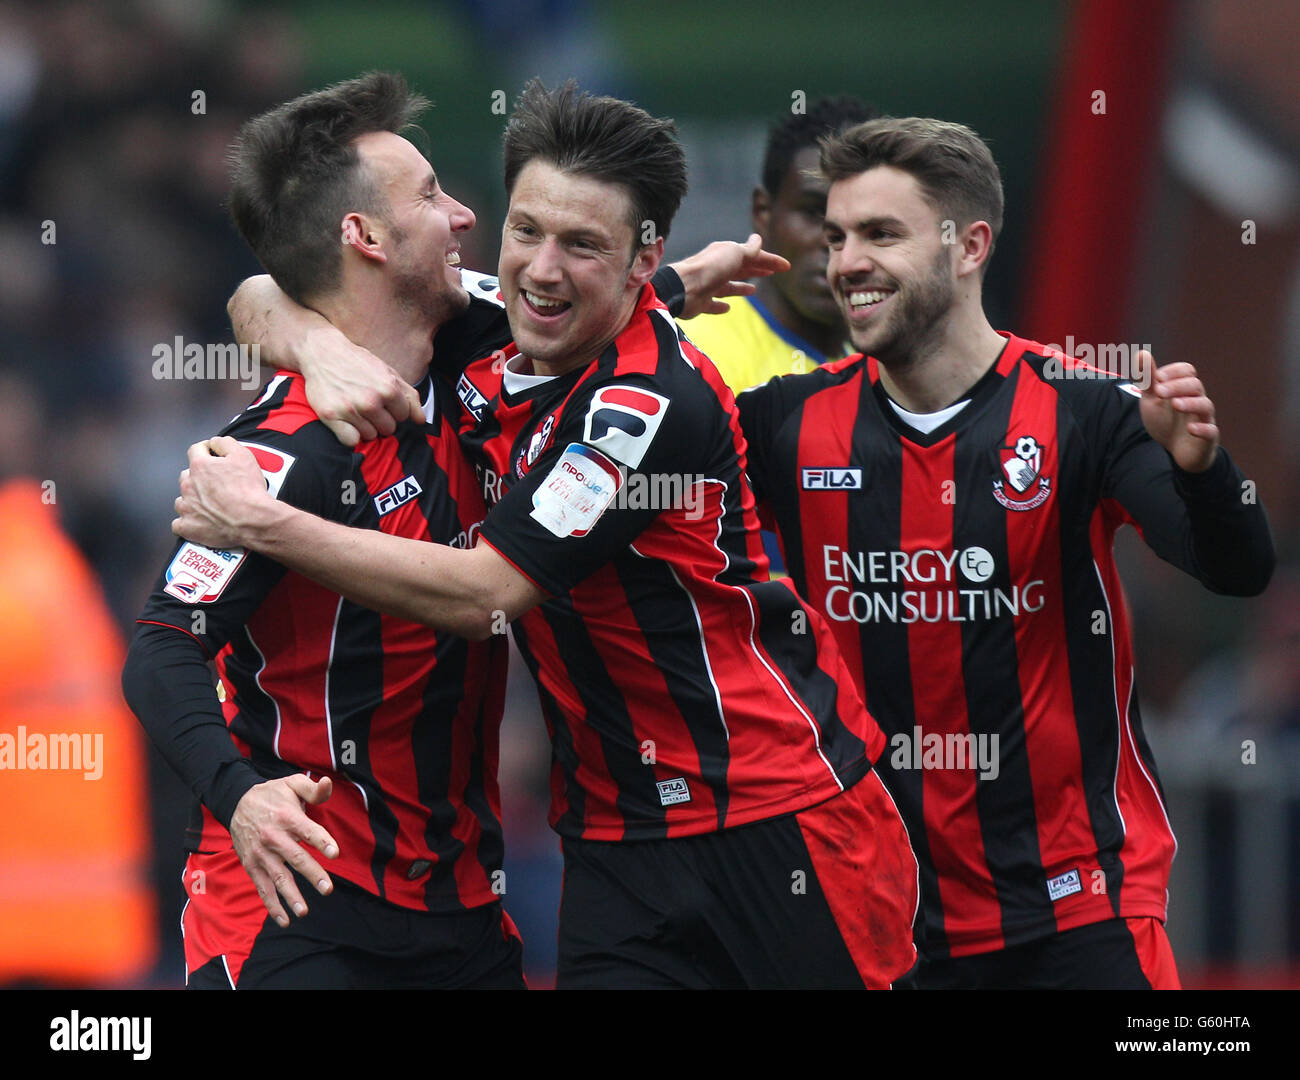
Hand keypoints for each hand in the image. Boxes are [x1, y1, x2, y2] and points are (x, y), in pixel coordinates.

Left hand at [173, 436, 276, 548]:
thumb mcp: (244, 455)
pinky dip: (187, 522)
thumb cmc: (249, 491)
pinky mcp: (188, 527)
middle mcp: (189, 485)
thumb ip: (225, 443)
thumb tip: (216, 442)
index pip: (195, 450)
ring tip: (209, 504)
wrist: (254, 520)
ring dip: (192, 499)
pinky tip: (199, 521)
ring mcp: (187, 507)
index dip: (206, 450)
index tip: (212, 454)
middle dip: (199, 476)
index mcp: (200, 466)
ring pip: (182, 499)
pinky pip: (179, 524)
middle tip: (216, 482)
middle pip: (187, 475)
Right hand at [229, 774, 337, 925]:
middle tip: (328, 889)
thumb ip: (312, 789)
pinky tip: (284, 920)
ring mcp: (261, 854)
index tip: (335, 853)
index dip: (321, 841)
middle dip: (312, 874)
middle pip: (295, 858)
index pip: (307, 830)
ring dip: (290, 896)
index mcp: (287, 817)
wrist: (236, 802)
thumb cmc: (272, 795)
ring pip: (278, 877)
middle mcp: (273, 837)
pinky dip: (272, 905)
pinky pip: (263, 888)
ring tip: (304, 911)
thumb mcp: (291, 783)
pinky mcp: (251, 865)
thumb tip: (327, 784)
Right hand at [300, 326, 421, 445]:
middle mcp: (370, 400)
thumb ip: (410, 396)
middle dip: (381, 420)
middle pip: (388, 429)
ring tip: (356, 410)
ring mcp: (350, 409)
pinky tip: (346, 421)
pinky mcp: (331, 416)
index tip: (383, 402)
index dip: (394, 410)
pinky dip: (349, 435)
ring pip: (370, 436)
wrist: (322, 352)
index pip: (403, 416)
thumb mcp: (389, 373)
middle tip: (368, 406)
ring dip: (365, 427)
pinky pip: (350, 441)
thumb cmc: (358, 363)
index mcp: (388, 388)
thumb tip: (421, 420)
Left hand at [671, 233, 790, 318]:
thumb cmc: (711, 268)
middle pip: (741, 268)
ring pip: (728, 286)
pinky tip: (728, 308)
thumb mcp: (735, 253)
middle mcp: (717, 268)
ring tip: (753, 290)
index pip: (753, 255)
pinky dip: (721, 306)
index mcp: (726, 253)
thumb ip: (748, 249)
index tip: (786, 266)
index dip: (770, 260)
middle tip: (772, 272)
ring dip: (741, 287)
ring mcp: (708, 285)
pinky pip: (714, 304)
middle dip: (757, 269)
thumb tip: (758, 239)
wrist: (684, 288)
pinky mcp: (701, 302)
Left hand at [1136, 351, 1219, 472]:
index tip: (1157, 379)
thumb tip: (1142, 352)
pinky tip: (1191, 428)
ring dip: (1190, 403)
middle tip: (1159, 392)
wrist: (1176, 451)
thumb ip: (1147, 378)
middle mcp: (1197, 400)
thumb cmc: (1165, 420)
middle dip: (1177, 386)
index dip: (1172, 371)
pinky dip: (1202, 429)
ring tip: (1175, 404)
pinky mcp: (1207, 438)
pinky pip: (1211, 431)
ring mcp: (1204, 418)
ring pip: (1205, 405)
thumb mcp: (1152, 399)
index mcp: (1184, 389)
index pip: (1187, 370)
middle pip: (1195, 385)